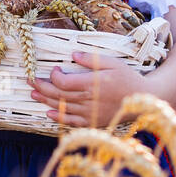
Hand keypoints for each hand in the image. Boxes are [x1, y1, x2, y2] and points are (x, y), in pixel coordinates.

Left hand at [29, 52, 146, 127]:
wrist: (145, 100)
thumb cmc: (129, 78)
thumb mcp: (113, 63)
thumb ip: (91, 60)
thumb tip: (73, 54)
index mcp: (92, 84)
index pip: (63, 82)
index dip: (53, 76)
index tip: (53, 69)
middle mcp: (88, 100)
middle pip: (58, 95)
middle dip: (42, 87)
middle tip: (30, 81)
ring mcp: (90, 113)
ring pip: (61, 108)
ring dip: (45, 101)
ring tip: (34, 94)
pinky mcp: (93, 122)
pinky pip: (71, 122)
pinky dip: (58, 118)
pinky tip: (48, 113)